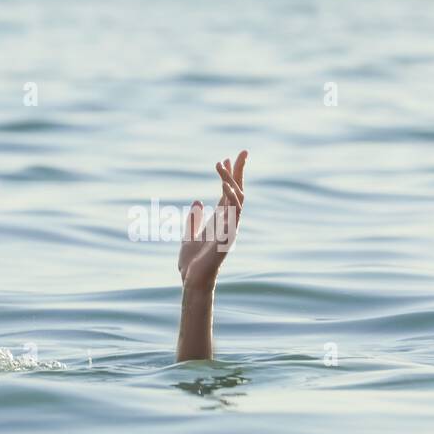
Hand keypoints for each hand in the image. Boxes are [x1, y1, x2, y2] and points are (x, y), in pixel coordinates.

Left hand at [178, 150, 246, 291]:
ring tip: (222, 166)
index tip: (225, 158)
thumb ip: (194, 219)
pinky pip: (232, 215)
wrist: (192, 281)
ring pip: (237, 200)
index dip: (228, 175)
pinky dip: (230, 200)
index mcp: (220, 220)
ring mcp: (230, 229)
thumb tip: (197, 201)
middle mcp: (229, 222)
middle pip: (238, 191)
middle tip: (243, 151)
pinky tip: (225, 186)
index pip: (228, 192)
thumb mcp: (190, 234)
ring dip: (231, 182)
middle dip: (240, 172)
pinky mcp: (227, 238)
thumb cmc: (192, 262)